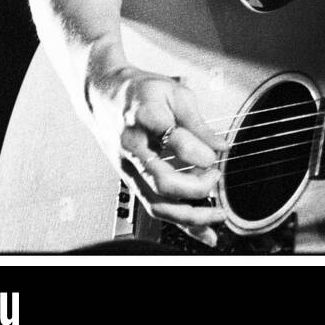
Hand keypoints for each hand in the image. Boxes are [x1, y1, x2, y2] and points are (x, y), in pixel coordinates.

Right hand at [87, 67, 227, 244]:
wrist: (102, 96)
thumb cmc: (140, 92)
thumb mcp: (174, 93)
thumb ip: (199, 122)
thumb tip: (222, 146)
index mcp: (145, 118)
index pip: (174, 141)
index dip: (201, 151)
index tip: (218, 152)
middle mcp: (133, 148)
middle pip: (163, 181)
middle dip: (197, 186)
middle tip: (215, 175)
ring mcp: (129, 169)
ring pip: (158, 203)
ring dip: (191, 215)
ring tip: (217, 215)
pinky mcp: (131, 181)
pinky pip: (155, 207)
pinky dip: (181, 224)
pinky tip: (203, 232)